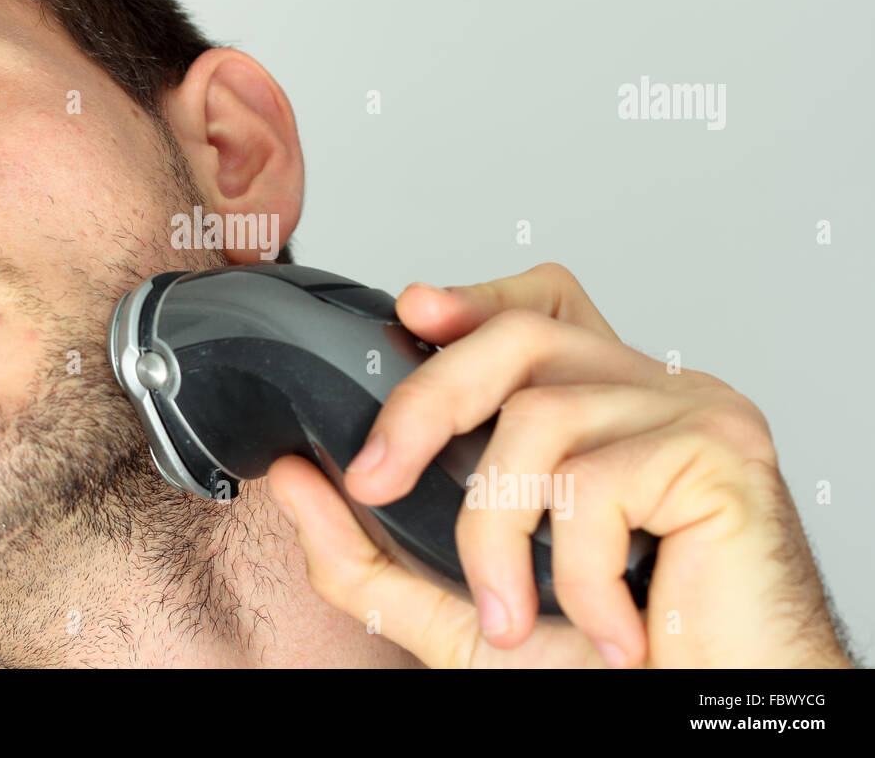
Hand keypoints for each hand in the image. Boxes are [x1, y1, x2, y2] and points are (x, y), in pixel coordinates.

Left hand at [267, 263, 851, 666]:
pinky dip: (575, 574)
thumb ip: (369, 553)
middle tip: (375, 484)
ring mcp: (693, 415)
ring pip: (541, 420)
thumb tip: (291, 478)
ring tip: (511, 613)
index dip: (474, 299)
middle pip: (520, 337)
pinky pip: (599, 484)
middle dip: (425, 405)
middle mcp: (650, 394)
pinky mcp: (724, 453)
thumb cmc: (603, 671)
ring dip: (496, 534)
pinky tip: (608, 628)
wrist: (710, 724)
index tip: (410, 311)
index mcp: (600, 411)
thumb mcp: (457, 608)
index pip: (541, 309)